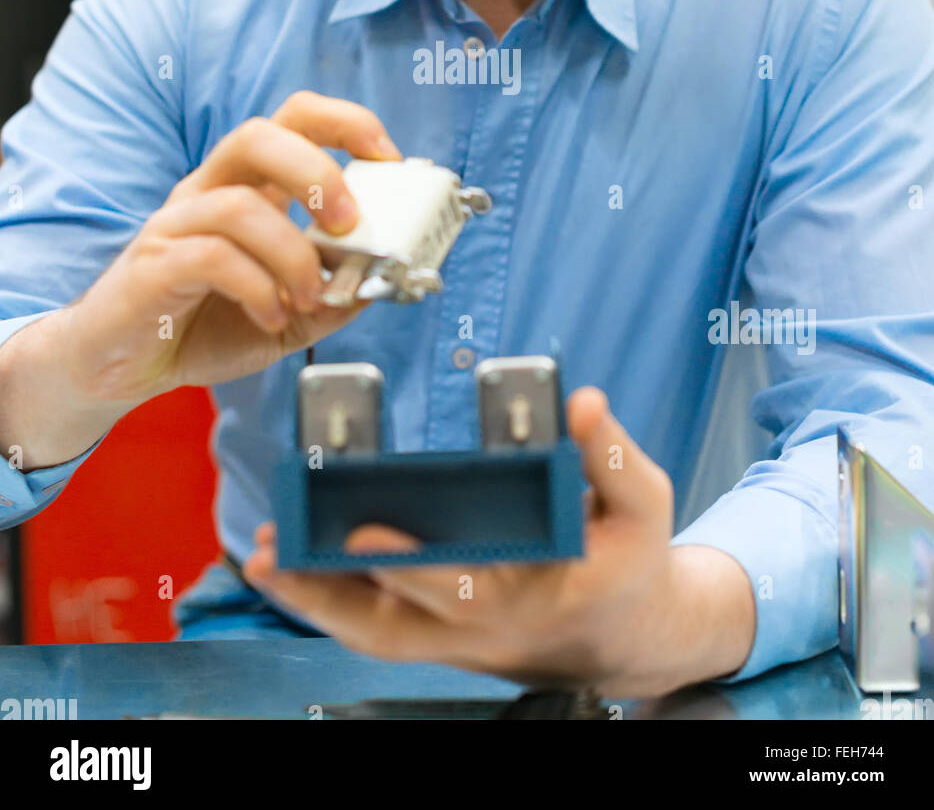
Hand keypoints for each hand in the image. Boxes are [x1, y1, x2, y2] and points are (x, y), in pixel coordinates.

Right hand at [57, 91, 401, 404]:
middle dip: (318, 172)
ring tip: (311, 296)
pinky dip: (257, 288)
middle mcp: (209, 191)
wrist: (123, 365)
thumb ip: (336, 296)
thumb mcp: (291, 314)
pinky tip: (271, 316)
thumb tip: (383, 278)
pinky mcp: (155, 265)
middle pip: (258, 135)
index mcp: (247, 186)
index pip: (293, 120)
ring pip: (240, 204)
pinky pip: (211, 257)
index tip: (387, 158)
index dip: (345, 124)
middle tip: (350, 224)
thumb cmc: (203, 324)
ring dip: (293, 253)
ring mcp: (177, 224)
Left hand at [243, 387, 756, 697]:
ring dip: (315, 599)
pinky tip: (288, 564)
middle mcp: (488, 627)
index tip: (369, 534)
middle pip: (401, 617)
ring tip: (265, 554)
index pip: (471, 588)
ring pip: (374, 633)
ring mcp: (457, 640)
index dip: (418, 566)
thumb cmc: (628, 563)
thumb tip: (584, 406)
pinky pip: (372, 627)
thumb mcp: (645, 507)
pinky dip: (327, 601)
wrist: (627, 637)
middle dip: (337, 584)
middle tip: (283, 544)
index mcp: (540, 593)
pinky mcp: (437, 638)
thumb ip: (615, 456)